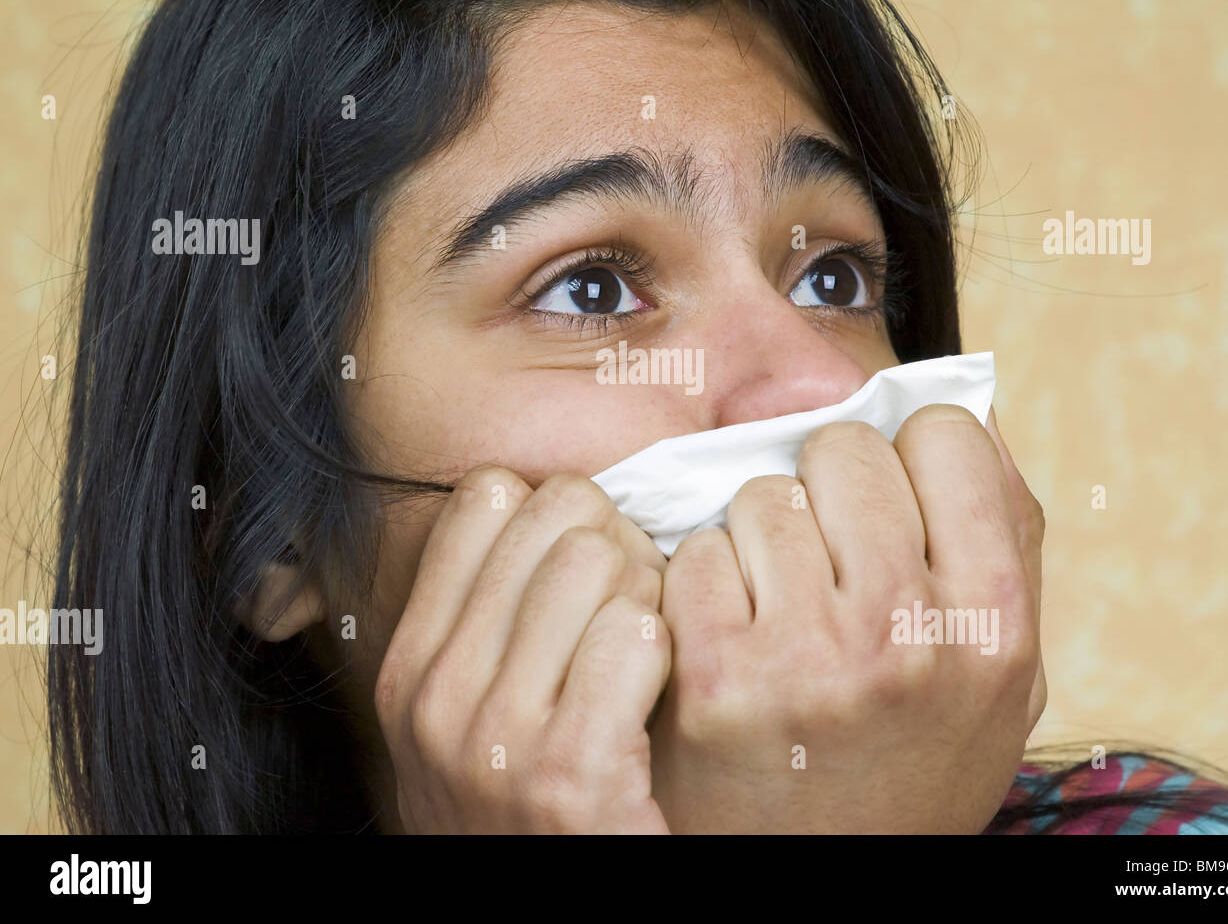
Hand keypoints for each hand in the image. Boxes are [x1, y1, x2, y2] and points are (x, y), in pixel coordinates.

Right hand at [374, 468, 671, 832]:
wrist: (556, 905)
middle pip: (557, 512)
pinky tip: (655, 696)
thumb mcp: (469, 719)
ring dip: (645, 596)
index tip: (581, 570)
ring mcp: (496, 739)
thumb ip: (483, 618)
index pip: (488, 497)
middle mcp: (437, 695)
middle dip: (615, 543)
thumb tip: (534, 499)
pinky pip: (635, 636)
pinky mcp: (569, 777)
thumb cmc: (534, 810)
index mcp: (411, 666)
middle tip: (631, 607)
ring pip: (600, 560)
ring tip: (645, 656)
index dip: (556, 514)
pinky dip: (662, 654)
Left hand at [648, 403, 1045, 832]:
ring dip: (761, 534)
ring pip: (761, 492)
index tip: (895, 498)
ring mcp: (805, 655)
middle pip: (843, 448)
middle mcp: (906, 635)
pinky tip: (728, 634)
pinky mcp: (713, 675)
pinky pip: (697, 551)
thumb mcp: (1000, 670)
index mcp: (993, 622)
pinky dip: (705, 581)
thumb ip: (1003, 538)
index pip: (944, 433)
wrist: (823, 873)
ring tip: (779, 602)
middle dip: (828, 487)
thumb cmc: (910, 756)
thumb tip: (964, 410)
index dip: (911, 457)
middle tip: (826, 553)